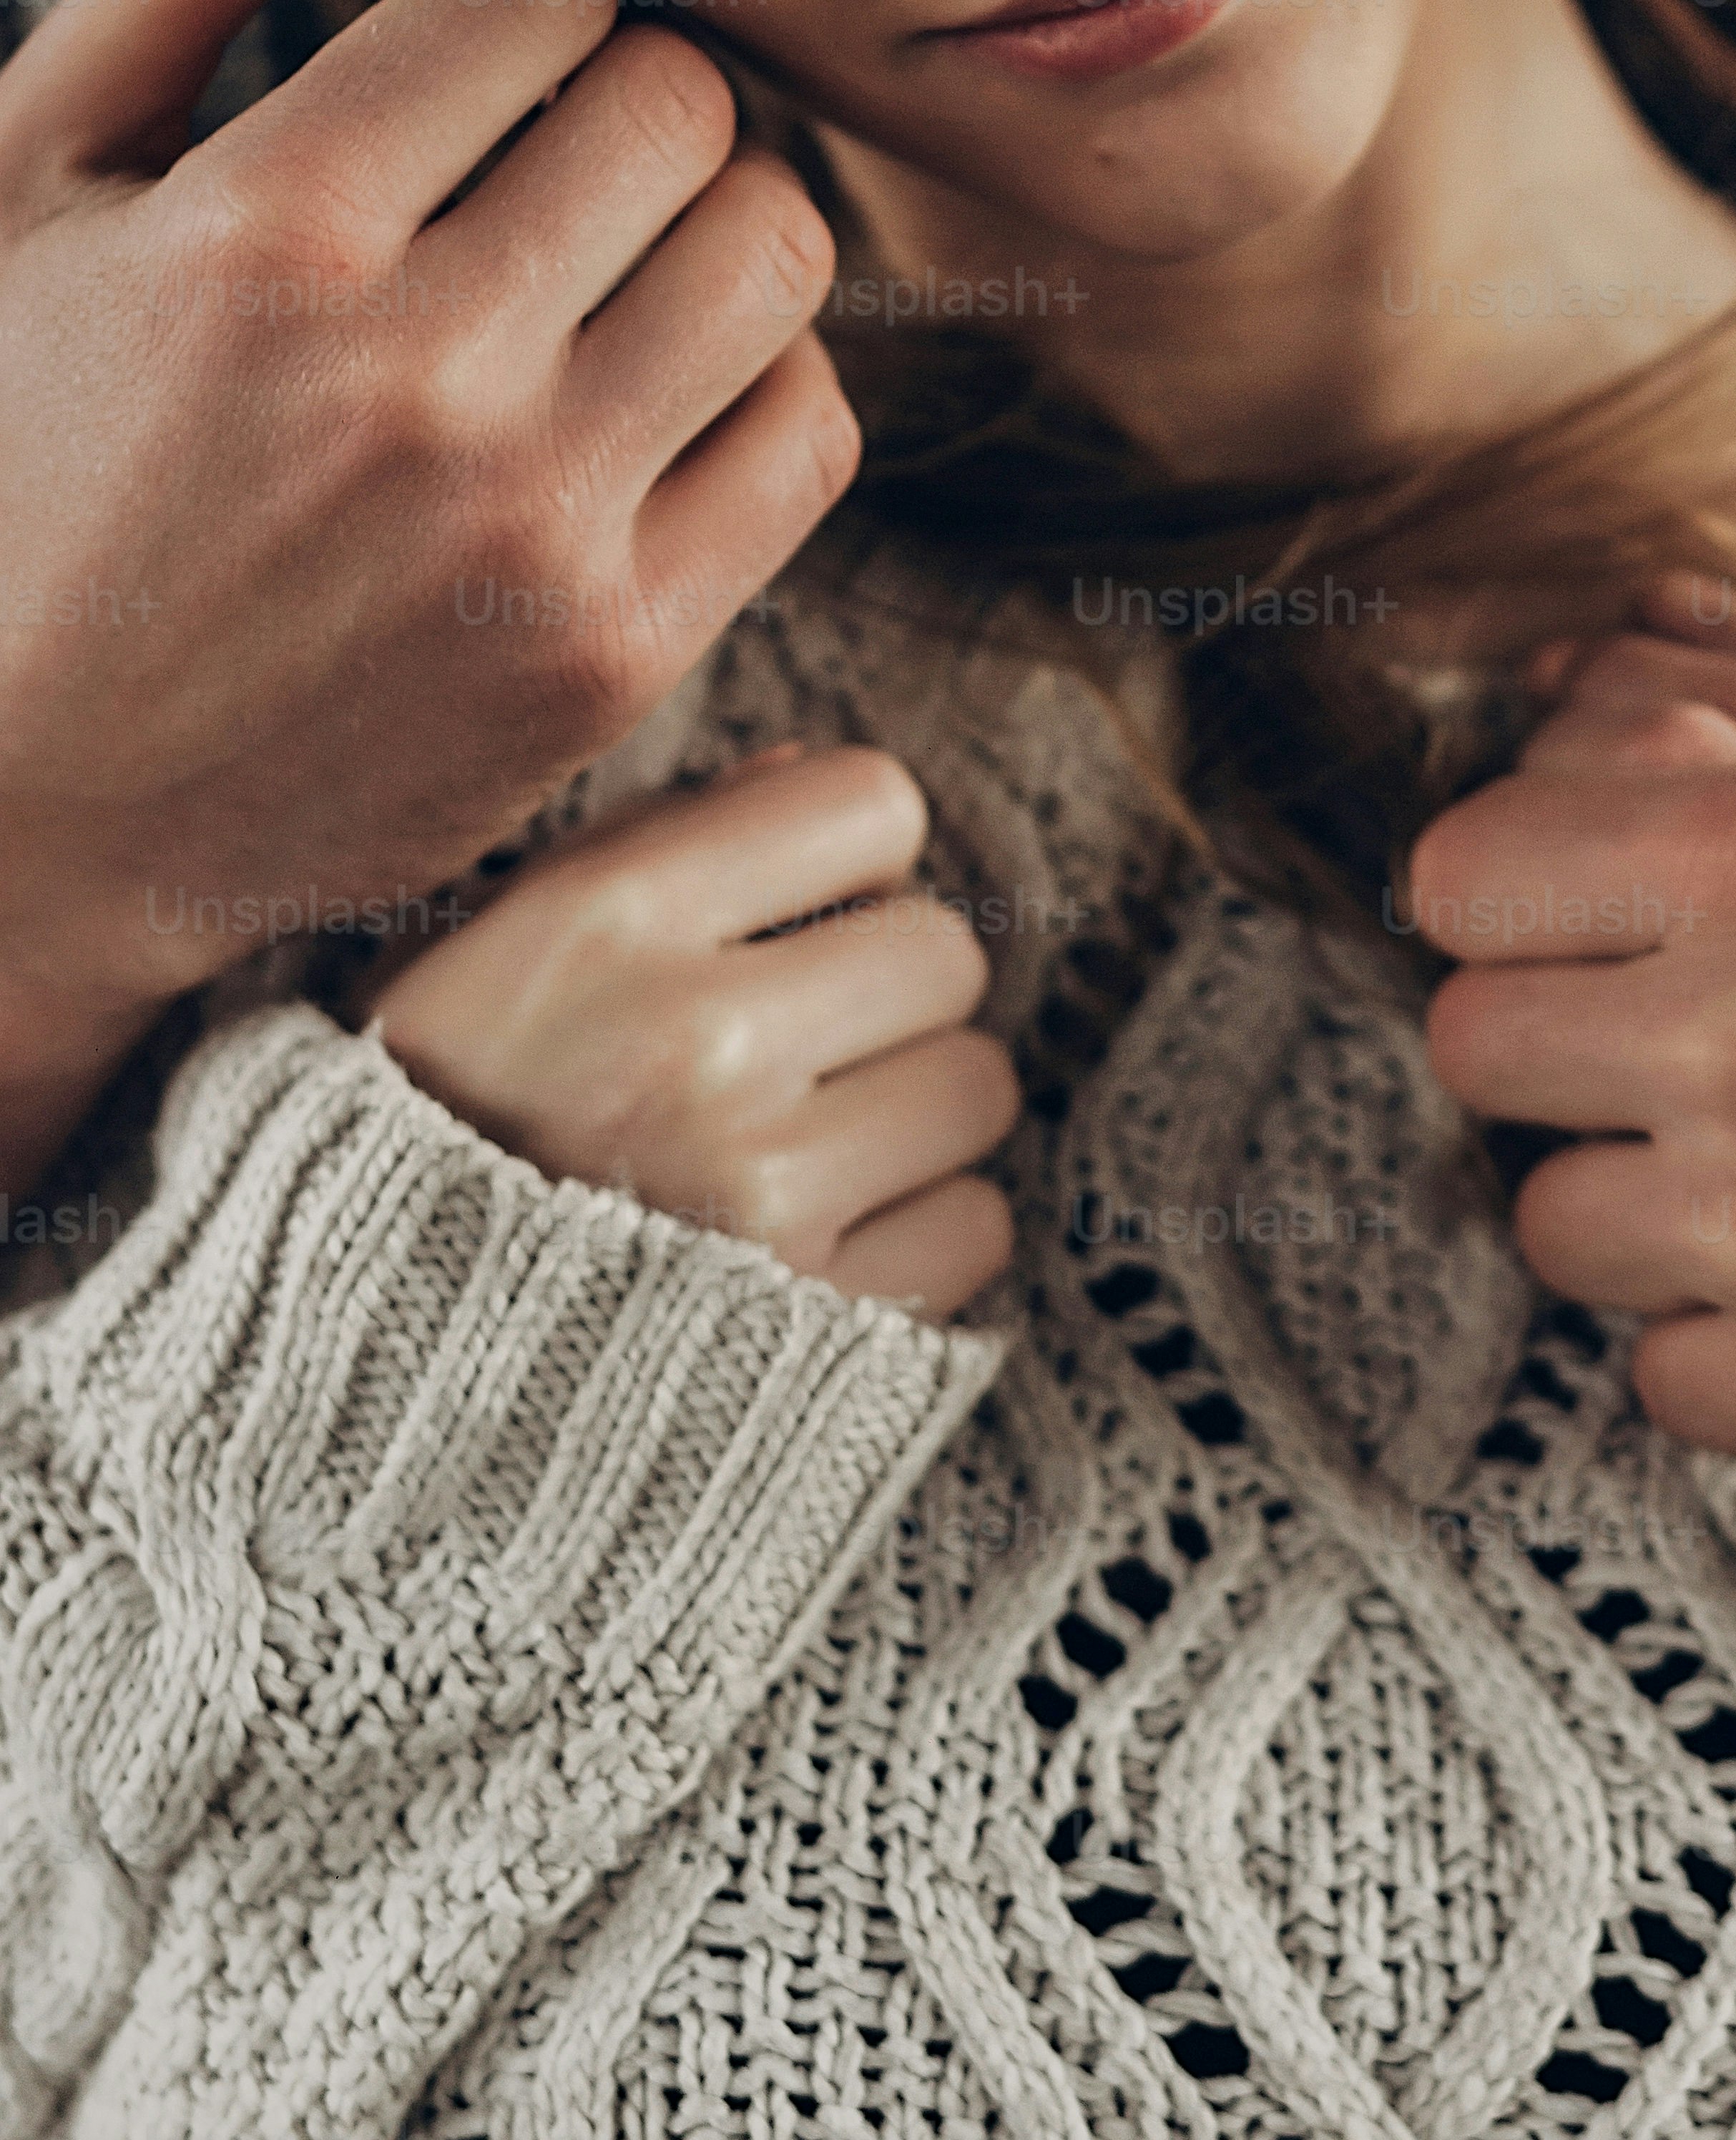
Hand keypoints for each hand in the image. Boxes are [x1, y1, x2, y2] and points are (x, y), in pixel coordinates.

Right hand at [0, 0, 859, 1152]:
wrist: (17, 806)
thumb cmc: (10, 458)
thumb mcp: (25, 184)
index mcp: (269, 228)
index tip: (477, 46)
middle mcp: (421, 374)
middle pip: (681, 100)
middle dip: (622, 92)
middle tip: (546, 151)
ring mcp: (535, 528)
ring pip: (776, 247)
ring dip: (709, 222)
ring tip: (606, 260)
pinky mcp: (618, 653)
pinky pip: (807, 428)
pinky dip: (754, 380)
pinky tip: (647, 389)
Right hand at [369, 747, 1016, 1310]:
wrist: (355, 1362)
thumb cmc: (434, 1123)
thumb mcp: (489, 944)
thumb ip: (651, 841)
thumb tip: (812, 777)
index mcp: (605, 926)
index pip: (871, 803)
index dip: (850, 852)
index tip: (802, 907)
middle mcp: (693, 1047)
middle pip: (944, 951)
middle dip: (885, 991)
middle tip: (798, 1047)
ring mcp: (762, 1193)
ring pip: (976, 1086)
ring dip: (909, 1115)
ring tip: (795, 1149)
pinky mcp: (821, 1324)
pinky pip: (974, 1226)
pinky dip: (916, 1236)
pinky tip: (815, 1245)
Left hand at [1436, 582, 1735, 1851]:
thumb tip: (1648, 612)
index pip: (1458, 874)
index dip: (1522, 890)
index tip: (1614, 920)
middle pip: (1472, 1043)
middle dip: (1567, 1037)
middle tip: (1700, 1046)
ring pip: (1548, 1219)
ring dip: (1642, 1197)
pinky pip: (1654, 1377)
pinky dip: (1732, 1346)